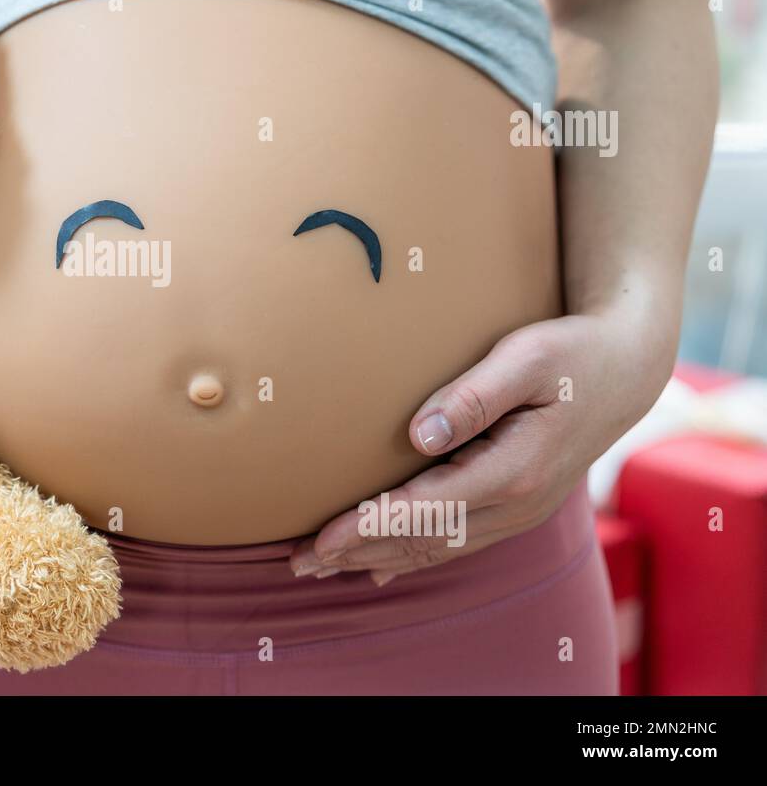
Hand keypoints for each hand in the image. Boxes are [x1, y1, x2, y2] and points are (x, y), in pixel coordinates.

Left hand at [289, 306, 674, 582]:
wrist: (626, 371)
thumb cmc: (572, 355)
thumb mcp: (526, 359)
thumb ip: (474, 396)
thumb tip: (420, 432)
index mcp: (516, 471)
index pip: (426, 511)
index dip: (369, 527)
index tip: (321, 538)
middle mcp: (517, 505)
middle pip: (423, 541)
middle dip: (358, 553)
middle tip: (299, 561)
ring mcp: (519, 513)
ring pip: (436, 549)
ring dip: (377, 559)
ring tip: (323, 566)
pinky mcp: (516, 507)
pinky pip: (456, 543)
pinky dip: (412, 558)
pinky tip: (377, 570)